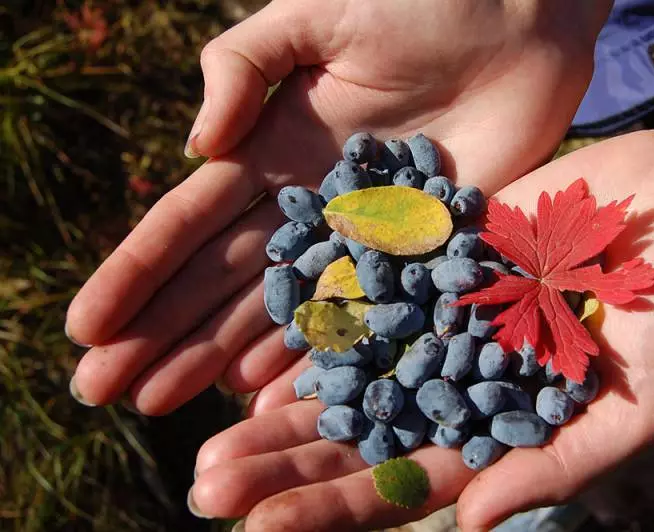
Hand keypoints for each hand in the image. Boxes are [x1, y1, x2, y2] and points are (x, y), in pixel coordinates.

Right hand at [66, 0, 610, 412]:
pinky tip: (265, 392)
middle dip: (161, 335)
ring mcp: (364, 236)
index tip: (87, 328)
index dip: (138, 275)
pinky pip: (362, 313)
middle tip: (102, 393)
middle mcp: (309, 205)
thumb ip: (245, 67)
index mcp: (273, 151)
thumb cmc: (421, 2)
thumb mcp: (315, 15)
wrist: (520, 23)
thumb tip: (197, 149)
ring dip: (218, 357)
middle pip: (222, 281)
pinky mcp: (422, 251)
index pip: (190, 223)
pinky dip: (316, 353)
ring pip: (280, 308)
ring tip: (163, 405)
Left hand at [187, 119, 653, 529]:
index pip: (401, 482)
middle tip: (207, 489)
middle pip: (356, 432)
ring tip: (213, 432)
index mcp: (492, 428)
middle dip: (284, 463)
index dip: (333, 507)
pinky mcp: (433, 260)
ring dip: (282, 402)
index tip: (262, 531)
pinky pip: (363, 290)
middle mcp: (452, 379)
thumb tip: (467, 521)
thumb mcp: (636, 404)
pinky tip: (259, 341)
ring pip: (346, 369)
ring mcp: (437, 320)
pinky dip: (316, 317)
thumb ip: (557, 463)